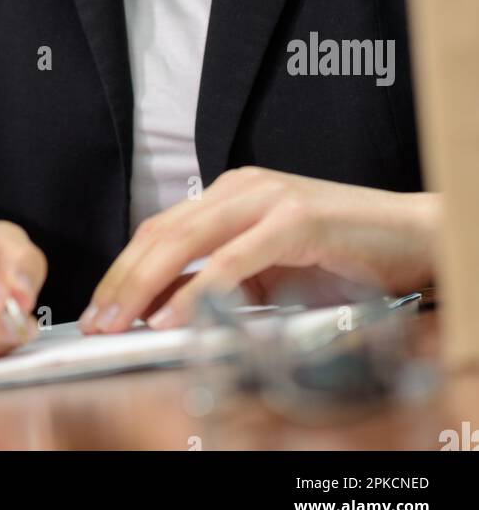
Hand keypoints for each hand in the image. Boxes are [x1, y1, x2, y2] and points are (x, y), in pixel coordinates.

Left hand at [78, 167, 438, 333]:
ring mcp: (268, 199)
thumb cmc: (346, 252)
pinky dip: (198, 290)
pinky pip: (231, 260)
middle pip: (161, 233)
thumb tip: (171, 309)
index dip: (124, 269)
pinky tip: (175, 317)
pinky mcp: (295, 221)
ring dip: (145, 286)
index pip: (160, 228)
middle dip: (122, 281)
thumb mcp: (272, 266)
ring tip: (122, 323)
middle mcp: (242, 186)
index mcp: (232, 191)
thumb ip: (226, 277)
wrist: (411, 234)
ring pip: (186, 241)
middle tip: (97, 321)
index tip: (100, 307)